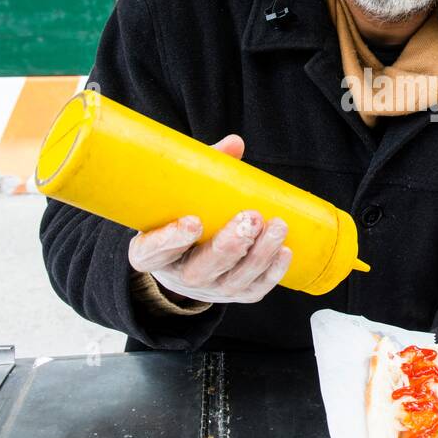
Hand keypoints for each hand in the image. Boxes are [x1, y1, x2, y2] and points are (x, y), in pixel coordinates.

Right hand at [127, 133, 291, 304]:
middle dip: (229, 245)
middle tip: (249, 218)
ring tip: (277, 226)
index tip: (192, 221)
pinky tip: (285, 251)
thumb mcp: (180, 195)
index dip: (170, 240)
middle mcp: (180, 276)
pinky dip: (273, 272)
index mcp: (152, 252)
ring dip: (259, 254)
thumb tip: (235, 144)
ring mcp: (210, 288)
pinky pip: (255, 289)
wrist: (187, 259)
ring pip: (234, 280)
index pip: (153, 252)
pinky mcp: (236, 294)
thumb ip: (204, 169)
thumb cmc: (182, 216)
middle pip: (202, 269)